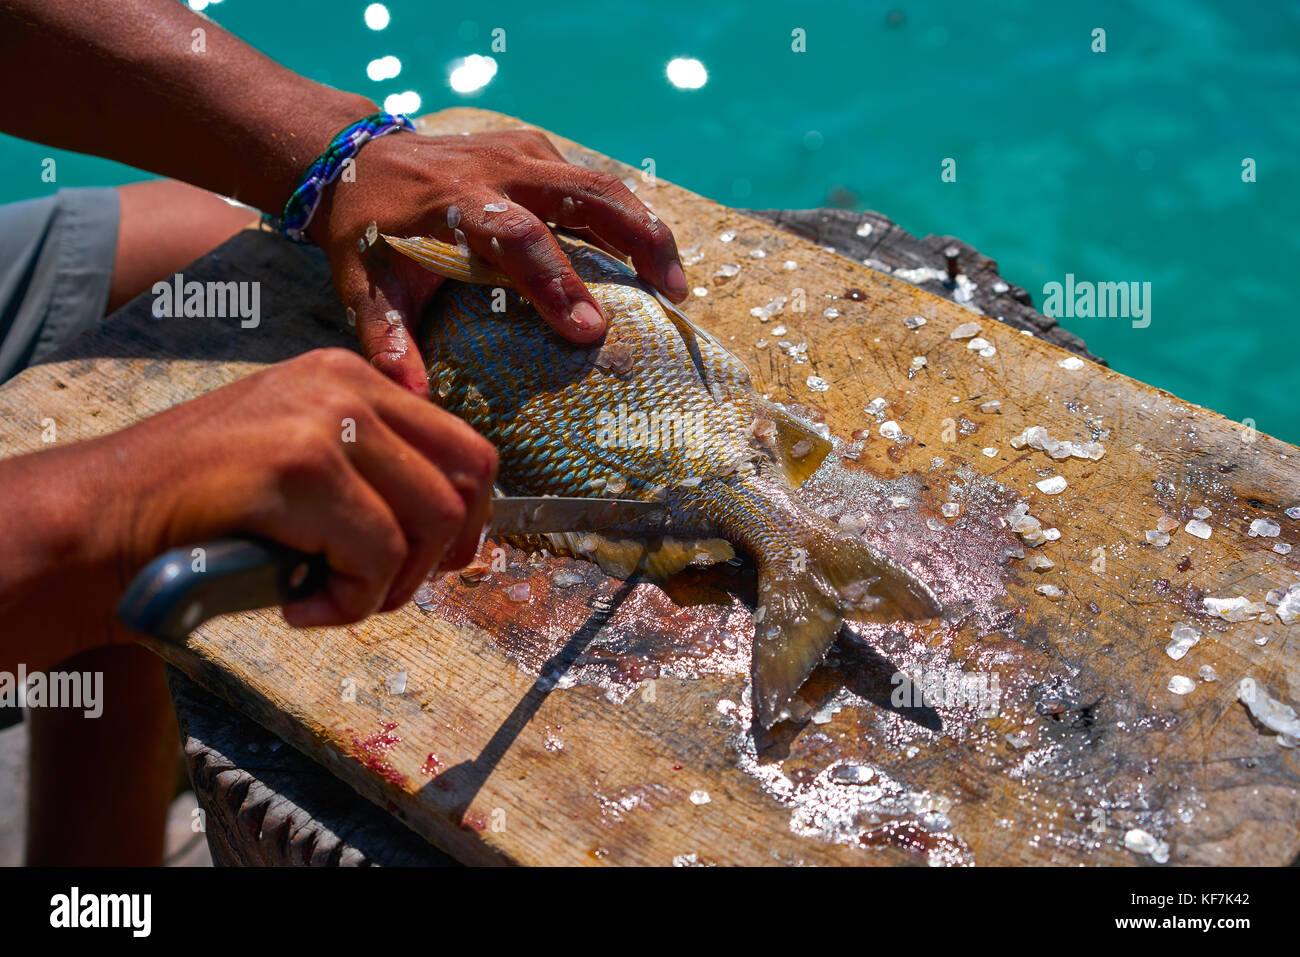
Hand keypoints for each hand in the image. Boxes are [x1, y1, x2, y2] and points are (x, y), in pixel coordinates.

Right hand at [105, 349, 495, 627]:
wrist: (102, 519)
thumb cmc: (202, 508)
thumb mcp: (299, 462)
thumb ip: (371, 473)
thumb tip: (452, 531)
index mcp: (350, 377)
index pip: (466, 446)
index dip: (472, 517)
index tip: (447, 561)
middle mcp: (344, 384)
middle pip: (464, 482)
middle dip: (441, 556)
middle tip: (385, 591)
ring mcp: (322, 419)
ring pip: (428, 522)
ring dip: (389, 586)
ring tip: (329, 600)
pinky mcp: (298, 467)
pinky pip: (377, 557)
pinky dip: (349, 604)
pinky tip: (298, 607)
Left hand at [307, 128, 687, 394]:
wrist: (361, 159)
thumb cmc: (370, 233)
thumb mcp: (365, 286)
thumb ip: (388, 340)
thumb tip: (412, 401)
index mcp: (458, 203)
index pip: (519, 238)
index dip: (558, 282)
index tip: (592, 331)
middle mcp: (499, 170)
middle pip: (586, 194)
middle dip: (636, 241)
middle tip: (673, 294)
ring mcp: (524, 155)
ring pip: (602, 185)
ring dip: (646, 231)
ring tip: (676, 286)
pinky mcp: (539, 154)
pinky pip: (593, 186)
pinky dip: (627, 222)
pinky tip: (646, 264)